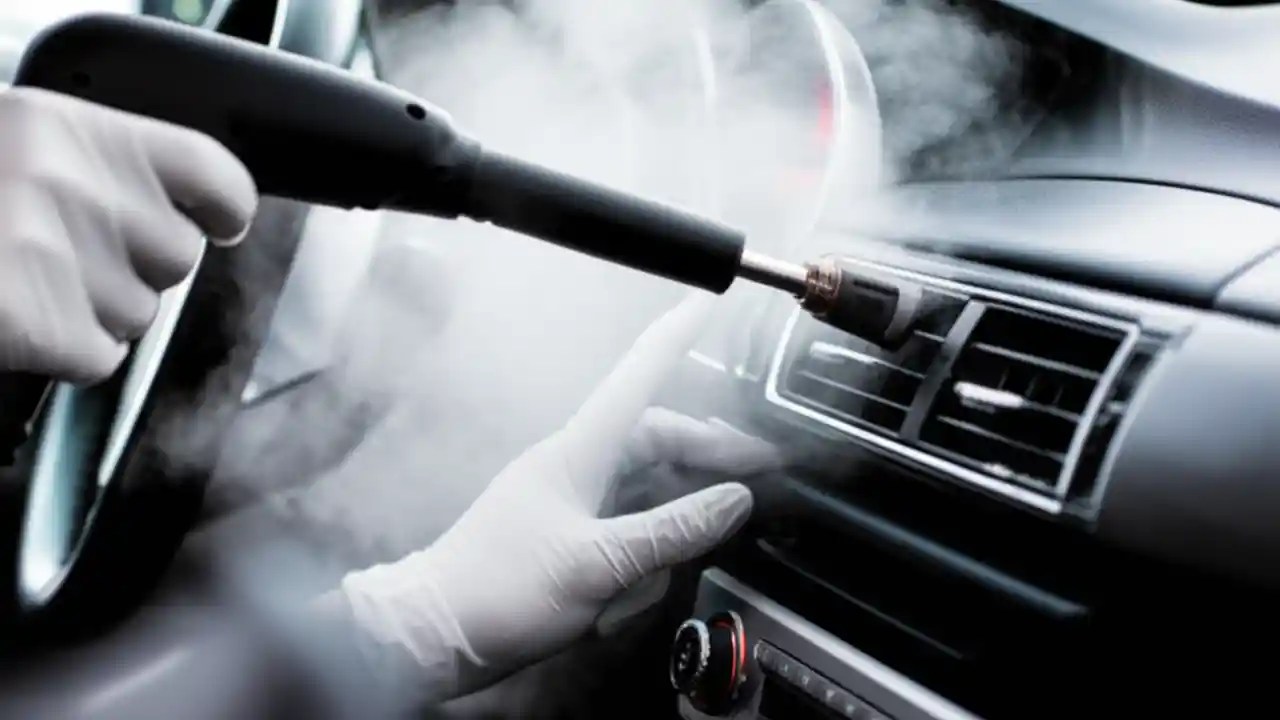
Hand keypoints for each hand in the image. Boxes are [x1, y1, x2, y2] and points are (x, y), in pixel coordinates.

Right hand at [0, 87, 256, 382]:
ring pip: (138, 310)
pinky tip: (15, 319)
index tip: (221, 220)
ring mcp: (51, 252)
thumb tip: (194, 217)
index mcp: (68, 126)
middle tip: (53, 254)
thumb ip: (94, 167)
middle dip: (129, 265)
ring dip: (89, 309)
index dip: (222, 205)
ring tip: (17, 281)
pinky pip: (101, 356)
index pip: (209, 170)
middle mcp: (72, 182)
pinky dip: (63, 353)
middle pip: (175, 255)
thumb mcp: (17, 146)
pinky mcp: (33, 320)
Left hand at [336, 294, 780, 703]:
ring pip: (644, 484)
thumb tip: (734, 500)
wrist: (434, 635)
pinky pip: (624, 520)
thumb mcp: (598, 564)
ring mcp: (569, 501)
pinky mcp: (565, 535)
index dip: (671, 340)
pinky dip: (652, 536)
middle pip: (655, 440)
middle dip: (708, 453)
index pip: (635, 382)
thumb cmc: (500, 592)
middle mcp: (575, 467)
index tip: (703, 302)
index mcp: (577, 454)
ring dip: (681, 503)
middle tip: (761, 470)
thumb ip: (671, 532)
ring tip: (721, 520)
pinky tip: (668, 560)